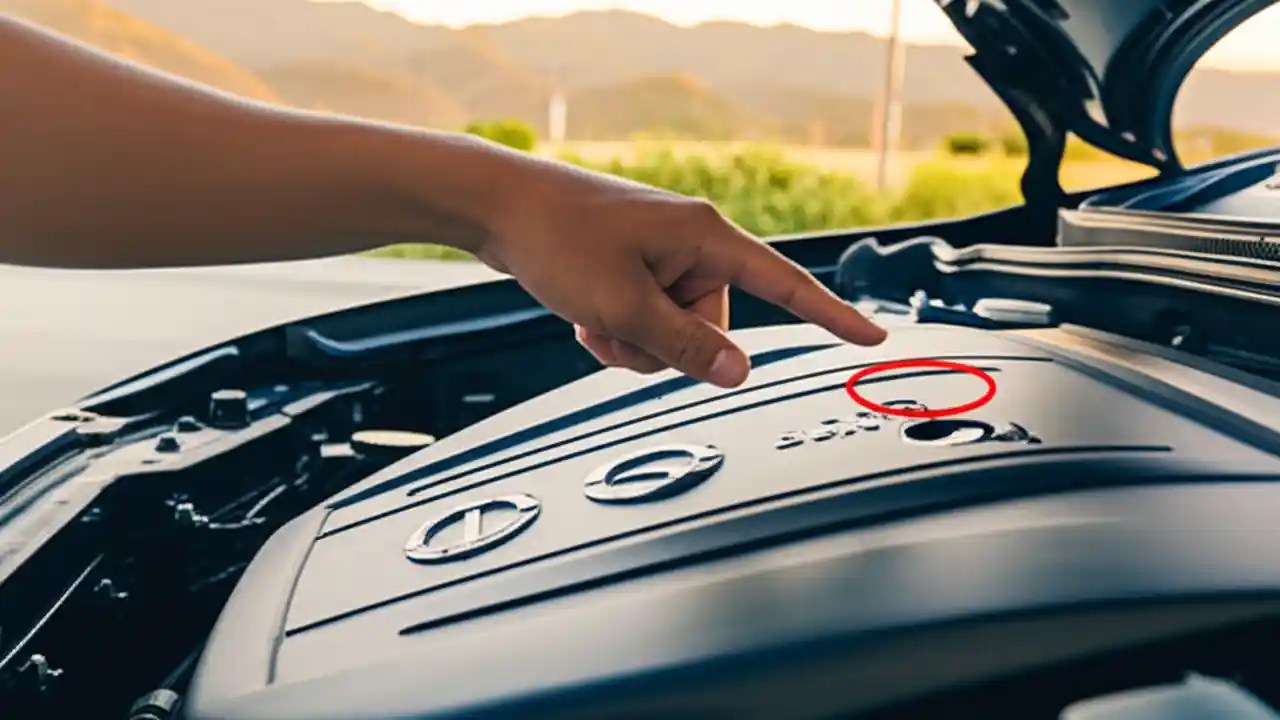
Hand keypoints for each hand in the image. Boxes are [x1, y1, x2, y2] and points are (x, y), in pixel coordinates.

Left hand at [475, 157, 886, 388]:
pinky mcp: (636, 264)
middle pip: (711, 326)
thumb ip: (687, 346)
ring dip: (632, 340)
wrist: (498, 206)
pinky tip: (583, 316)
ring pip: (673, 330)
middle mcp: (692, 242)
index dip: (831, 315)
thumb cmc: (558, 240)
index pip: (784, 284)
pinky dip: (617, 328)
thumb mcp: (625, 308)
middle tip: (611, 326)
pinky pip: (646, 318)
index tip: (872, 335)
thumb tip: (740, 373)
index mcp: (706, 238)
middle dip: (663, 344)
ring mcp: (662, 254)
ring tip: (591, 318)